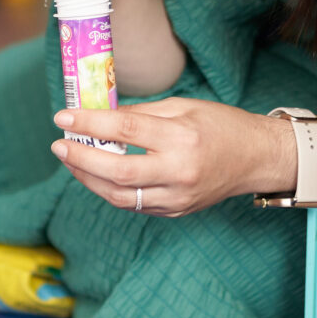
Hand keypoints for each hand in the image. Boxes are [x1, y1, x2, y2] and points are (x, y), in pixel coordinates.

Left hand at [48, 99, 285, 216]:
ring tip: (71, 160)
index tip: (64, 117)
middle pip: (117, 172)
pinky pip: (134, 204)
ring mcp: (178, 197)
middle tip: (59, 144)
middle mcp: (179, 172)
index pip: (125, 132)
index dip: (89, 125)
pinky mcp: (176, 210)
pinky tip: (97, 175)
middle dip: (81, 158)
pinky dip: (110, 190)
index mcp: (181, 138)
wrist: (257, 158)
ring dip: (89, 179)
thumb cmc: (221, 125)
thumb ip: (139, 114)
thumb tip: (100, 116)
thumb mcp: (182, 107)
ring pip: (120, 196)